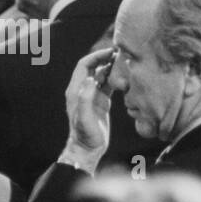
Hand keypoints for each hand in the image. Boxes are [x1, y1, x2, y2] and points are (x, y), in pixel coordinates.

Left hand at [60, 47, 114, 172]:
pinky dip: (115, 78)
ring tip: (124, 62)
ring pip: (101, 75)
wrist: (88, 148)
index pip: (84, 66)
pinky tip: (124, 76)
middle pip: (93, 67)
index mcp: (76, 90)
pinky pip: (108, 85)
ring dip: (111, 67)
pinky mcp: (101, 102)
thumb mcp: (84, 117)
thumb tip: (92, 79)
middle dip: (104, 58)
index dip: (96, 57)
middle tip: (120, 54)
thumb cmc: (85, 135)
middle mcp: (83, 90)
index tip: (110, 53)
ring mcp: (92, 95)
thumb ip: (86, 98)